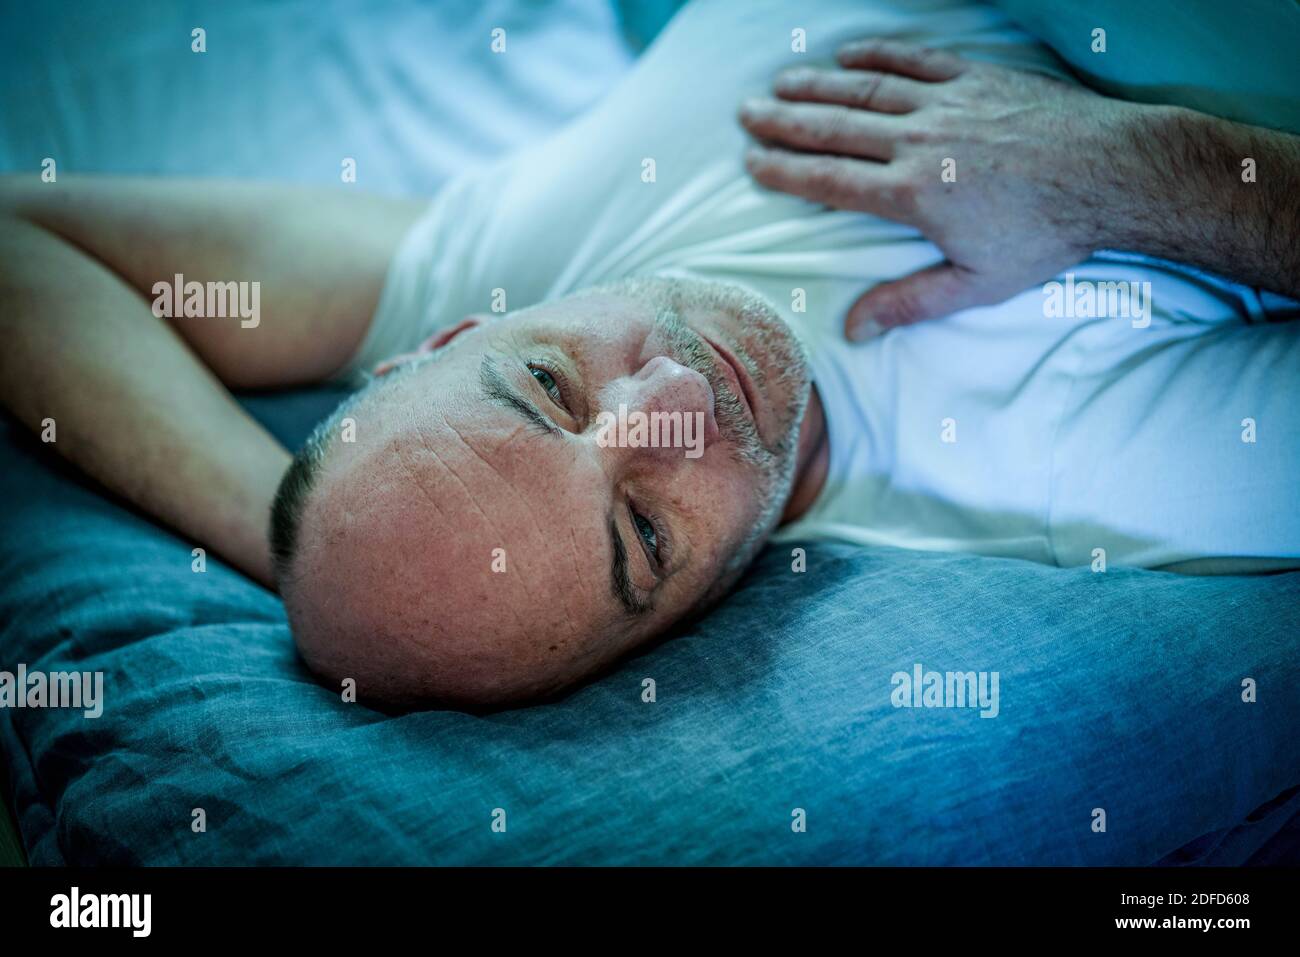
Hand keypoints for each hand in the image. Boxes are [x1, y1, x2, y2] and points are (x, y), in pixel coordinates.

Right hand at [739, 40, 1136, 338]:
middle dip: (785, 120)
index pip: (830, 180)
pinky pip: (915, 60)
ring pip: (866, 89)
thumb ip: (910, 303)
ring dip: (818, 85)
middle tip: (746, 114)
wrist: (1114, 174)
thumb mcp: (977, 284)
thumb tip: (854, 330)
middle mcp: (920, 142)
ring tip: (781, 83)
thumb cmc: (1048, 235)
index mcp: (912, 194)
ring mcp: (947, 103)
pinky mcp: (977, 77)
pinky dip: (878, 55)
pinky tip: (850, 53)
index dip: (785, 170)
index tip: (752, 163)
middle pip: (835, 127)